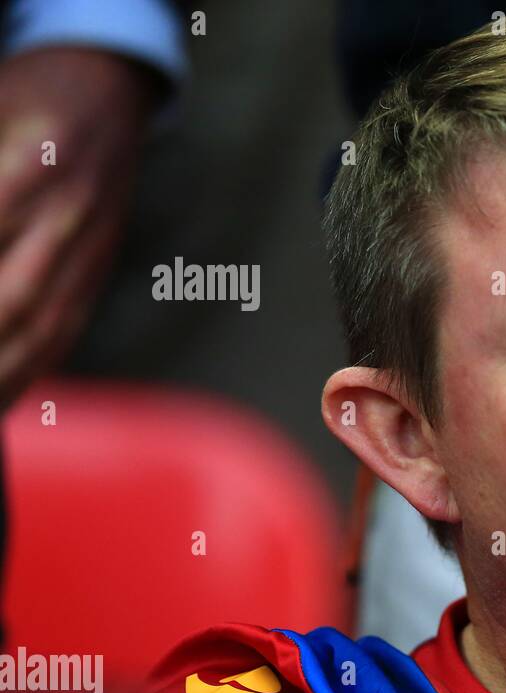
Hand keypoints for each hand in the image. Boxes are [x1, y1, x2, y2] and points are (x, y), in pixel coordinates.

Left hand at [0, 48, 161, 409]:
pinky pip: (66, 330)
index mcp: (32, 160)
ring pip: (42, 326)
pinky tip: (5, 399)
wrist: (106, 89)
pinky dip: (31, 371)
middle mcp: (68, 212)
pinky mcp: (96, 268)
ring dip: (5, 375)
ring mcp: (89, 246)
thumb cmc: (24, 94)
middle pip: (15, 298)